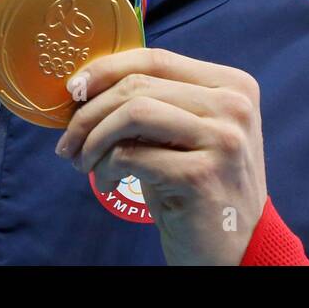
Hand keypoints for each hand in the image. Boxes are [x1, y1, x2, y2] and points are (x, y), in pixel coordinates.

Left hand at [54, 47, 267, 264]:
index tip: (74, 90)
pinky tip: (108, 183)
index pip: (156, 59)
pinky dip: (107, 167)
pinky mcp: (201, 176)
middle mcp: (234, 106)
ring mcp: (223, 140)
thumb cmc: (201, 187)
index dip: (106, 70)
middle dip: (90, 112)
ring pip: (133, 113)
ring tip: (84, 161)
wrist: (238, 248)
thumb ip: (156, 101)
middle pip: (139, 86)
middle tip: (70, 140)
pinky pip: (132, 155)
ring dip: (95, 138)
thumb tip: (88, 85)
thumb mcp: (187, 133)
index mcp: (232, 85)